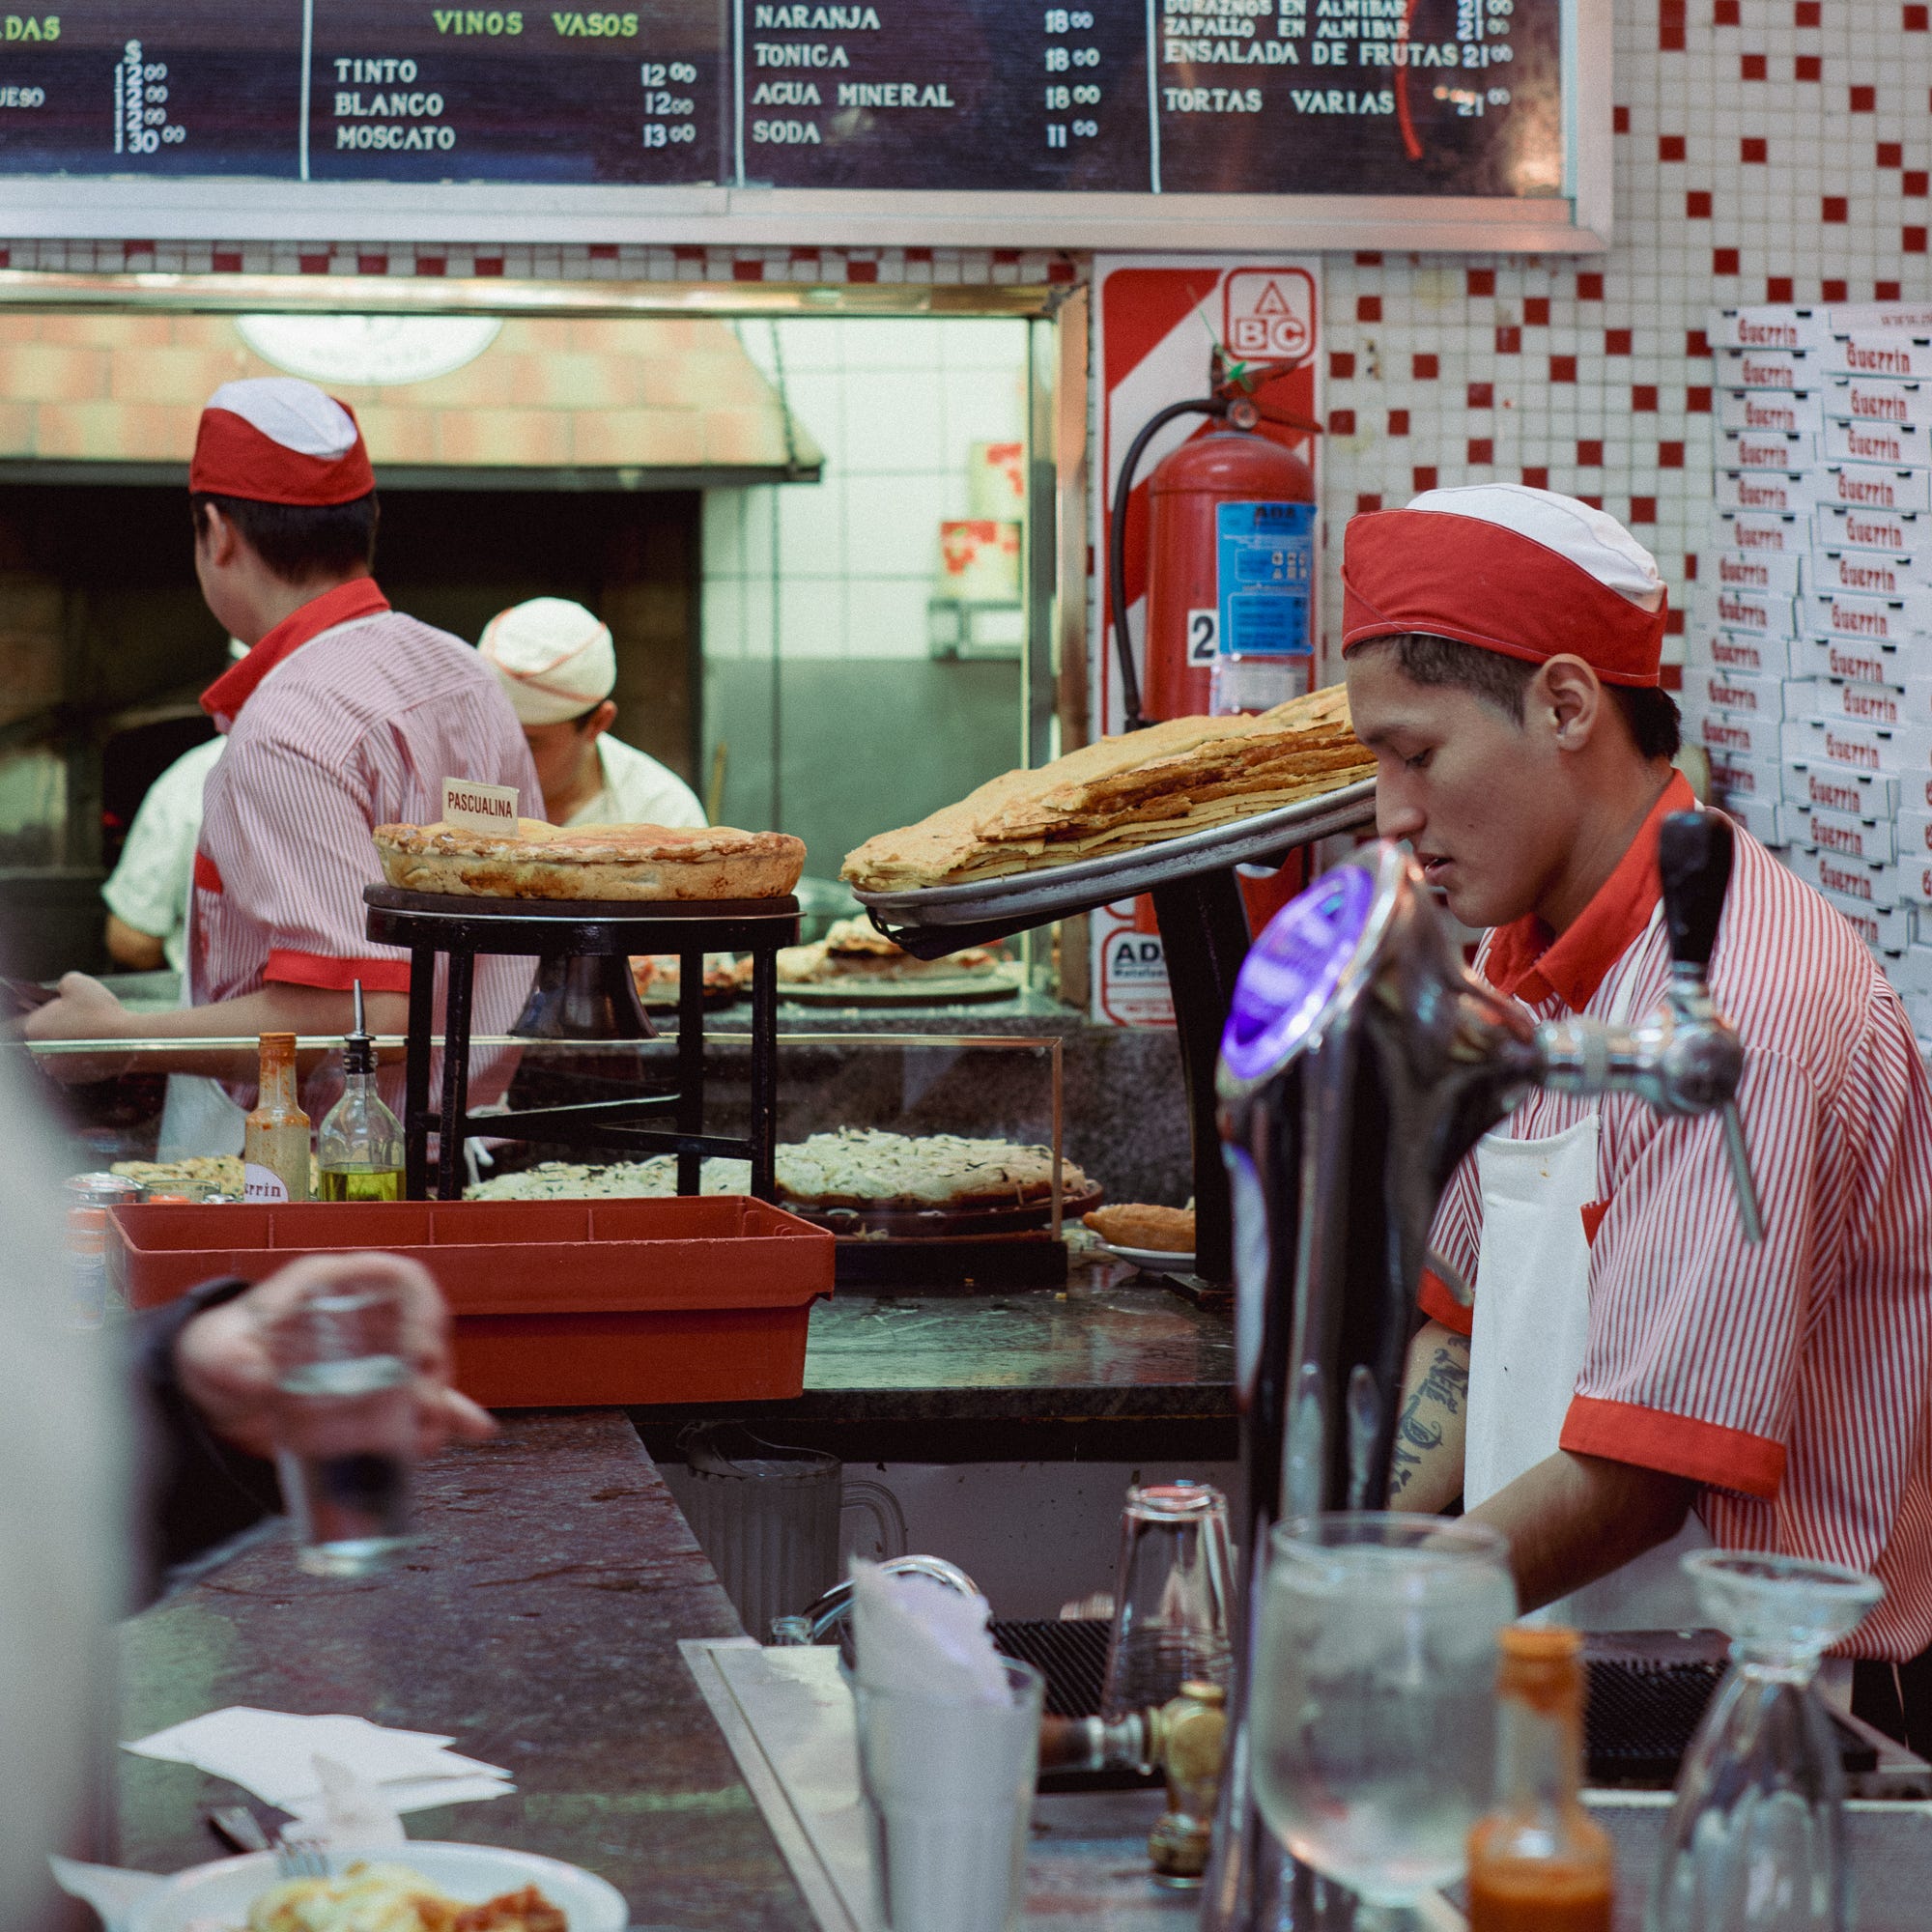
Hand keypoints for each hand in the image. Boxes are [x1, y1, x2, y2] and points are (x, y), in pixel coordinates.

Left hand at [22, 971, 135, 1082]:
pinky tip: (99, 1045)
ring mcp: (57, 1068)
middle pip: (46, 1035)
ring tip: (94, 1033)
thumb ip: (62, 984)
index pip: (35, 1016)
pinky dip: (84, 1055)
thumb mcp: (77, 982)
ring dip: (72, 1042)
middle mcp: (40, 1051)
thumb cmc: (100, 1013)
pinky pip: (75, 1064)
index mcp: (34, 1027)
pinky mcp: (75, 1079)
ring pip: (61, 1051)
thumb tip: (63, 990)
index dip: (52, 1009)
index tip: (68, 1007)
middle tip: (83, 1018)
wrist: (128, 1041)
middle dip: (61, 1027)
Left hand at [174, 1252, 497, 1461]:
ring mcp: (373, 1360)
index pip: (400, 1279)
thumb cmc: (214, 1352)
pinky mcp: (371, 1398)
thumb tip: (258, 1378)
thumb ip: (230, 1359)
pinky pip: (419, 1405)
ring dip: (439, 1402)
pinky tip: (472, 1433)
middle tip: (419, 1407)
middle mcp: (366, 1319)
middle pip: (424, 1331)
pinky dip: (446, 1419)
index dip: (423, 1304)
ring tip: (427, 1438)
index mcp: (336, 1288)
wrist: (207, 1396)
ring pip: (427, 1372)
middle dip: (434, 1368)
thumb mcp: (215, 1350)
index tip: (421, 1345)